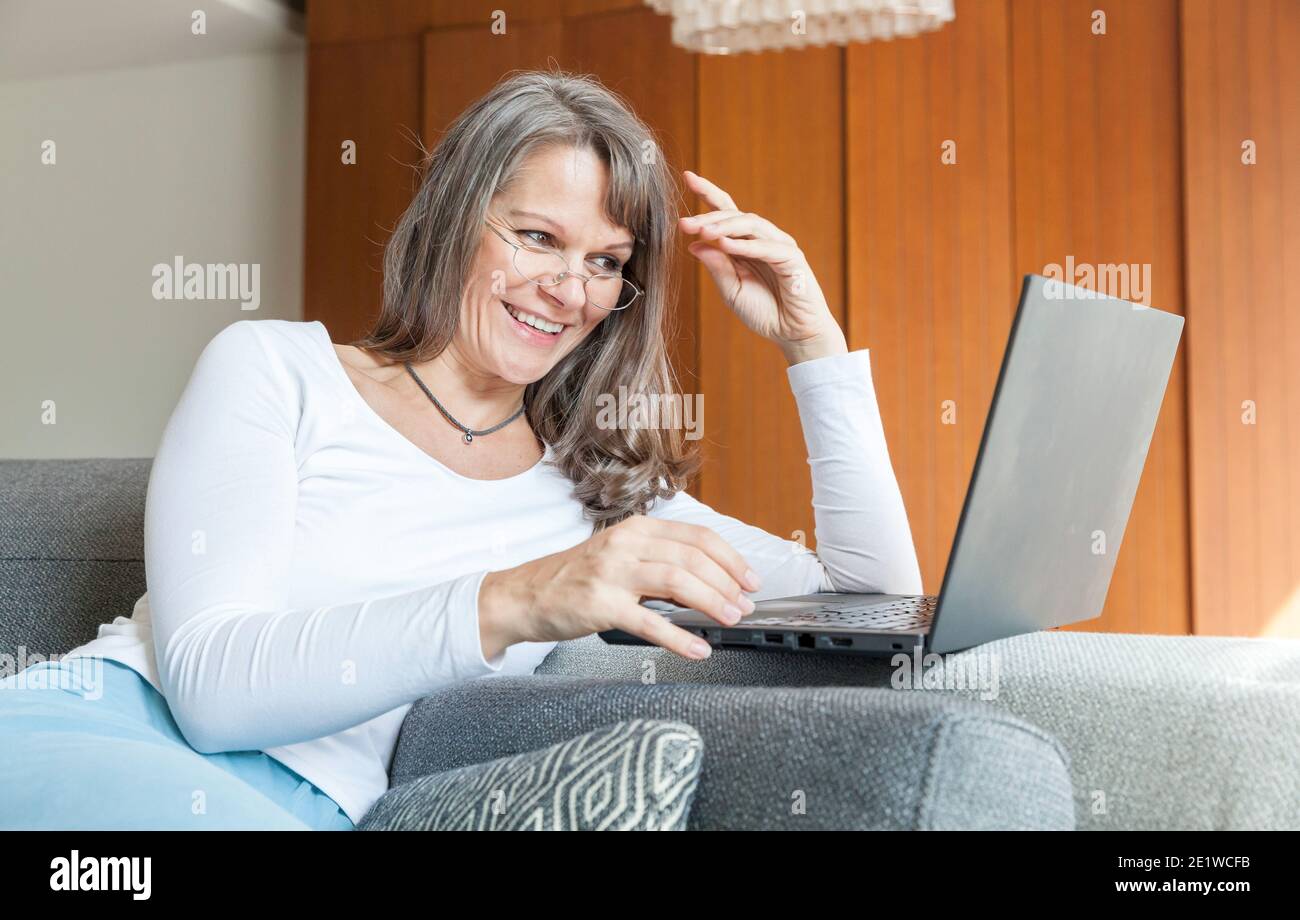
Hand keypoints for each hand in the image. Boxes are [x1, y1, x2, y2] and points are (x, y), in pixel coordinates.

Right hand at [478, 515, 762, 660]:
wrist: (524, 595)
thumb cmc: (575, 578)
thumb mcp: (620, 555)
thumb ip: (659, 561)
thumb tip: (709, 582)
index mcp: (637, 528)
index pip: (697, 537)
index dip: (731, 559)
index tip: (750, 580)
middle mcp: (626, 544)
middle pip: (693, 558)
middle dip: (728, 584)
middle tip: (746, 605)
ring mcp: (612, 573)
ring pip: (678, 582)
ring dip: (712, 603)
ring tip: (731, 620)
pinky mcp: (601, 605)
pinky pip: (650, 622)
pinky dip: (680, 638)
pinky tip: (698, 649)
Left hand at [679, 169, 846, 364]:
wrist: (793, 334)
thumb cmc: (765, 313)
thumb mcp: (732, 291)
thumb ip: (716, 268)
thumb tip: (694, 244)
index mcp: (746, 244)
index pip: (726, 211)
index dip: (708, 193)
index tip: (687, 177)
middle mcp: (762, 239)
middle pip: (735, 215)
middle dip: (709, 217)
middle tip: (685, 223)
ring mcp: (779, 246)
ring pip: (751, 225)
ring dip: (725, 227)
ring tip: (703, 232)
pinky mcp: (793, 259)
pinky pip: (767, 247)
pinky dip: (746, 245)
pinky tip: (726, 245)